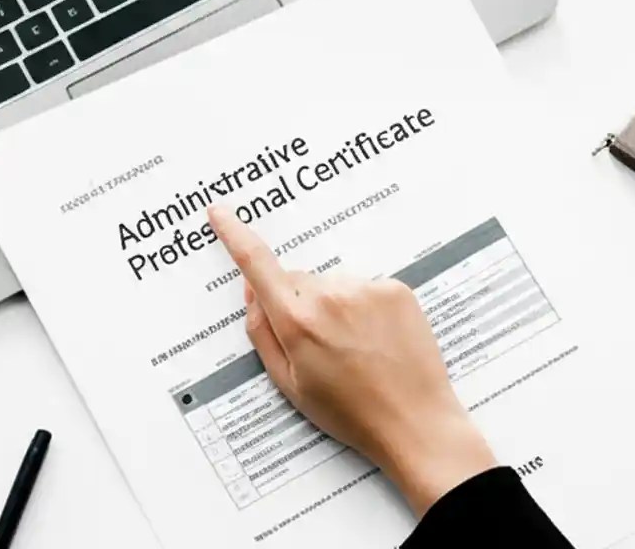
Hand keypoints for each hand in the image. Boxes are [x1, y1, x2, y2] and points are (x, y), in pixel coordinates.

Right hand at [208, 207, 496, 515]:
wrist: (415, 423)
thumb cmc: (351, 412)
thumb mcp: (289, 384)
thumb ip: (261, 333)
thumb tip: (252, 292)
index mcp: (296, 322)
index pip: (256, 263)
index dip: (234, 233)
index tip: (220, 212)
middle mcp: (329, 297)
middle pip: (296, 280)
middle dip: (298, 303)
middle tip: (322, 347)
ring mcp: (364, 289)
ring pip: (331, 285)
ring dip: (335, 307)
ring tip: (356, 349)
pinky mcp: (394, 289)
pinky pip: (364, 288)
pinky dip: (365, 308)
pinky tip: (376, 340)